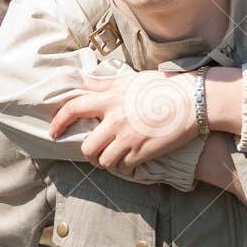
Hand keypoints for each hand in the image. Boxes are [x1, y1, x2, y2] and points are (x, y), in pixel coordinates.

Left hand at [49, 70, 195, 170]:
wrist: (193, 100)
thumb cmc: (164, 86)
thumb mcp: (131, 79)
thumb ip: (104, 84)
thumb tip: (81, 80)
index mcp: (110, 98)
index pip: (73, 109)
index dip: (59, 122)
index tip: (54, 131)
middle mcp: (115, 119)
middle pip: (86, 147)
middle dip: (90, 153)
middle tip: (97, 151)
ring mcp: (128, 138)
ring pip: (103, 161)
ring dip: (108, 161)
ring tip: (117, 156)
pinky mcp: (142, 152)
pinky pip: (124, 168)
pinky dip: (127, 167)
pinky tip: (134, 160)